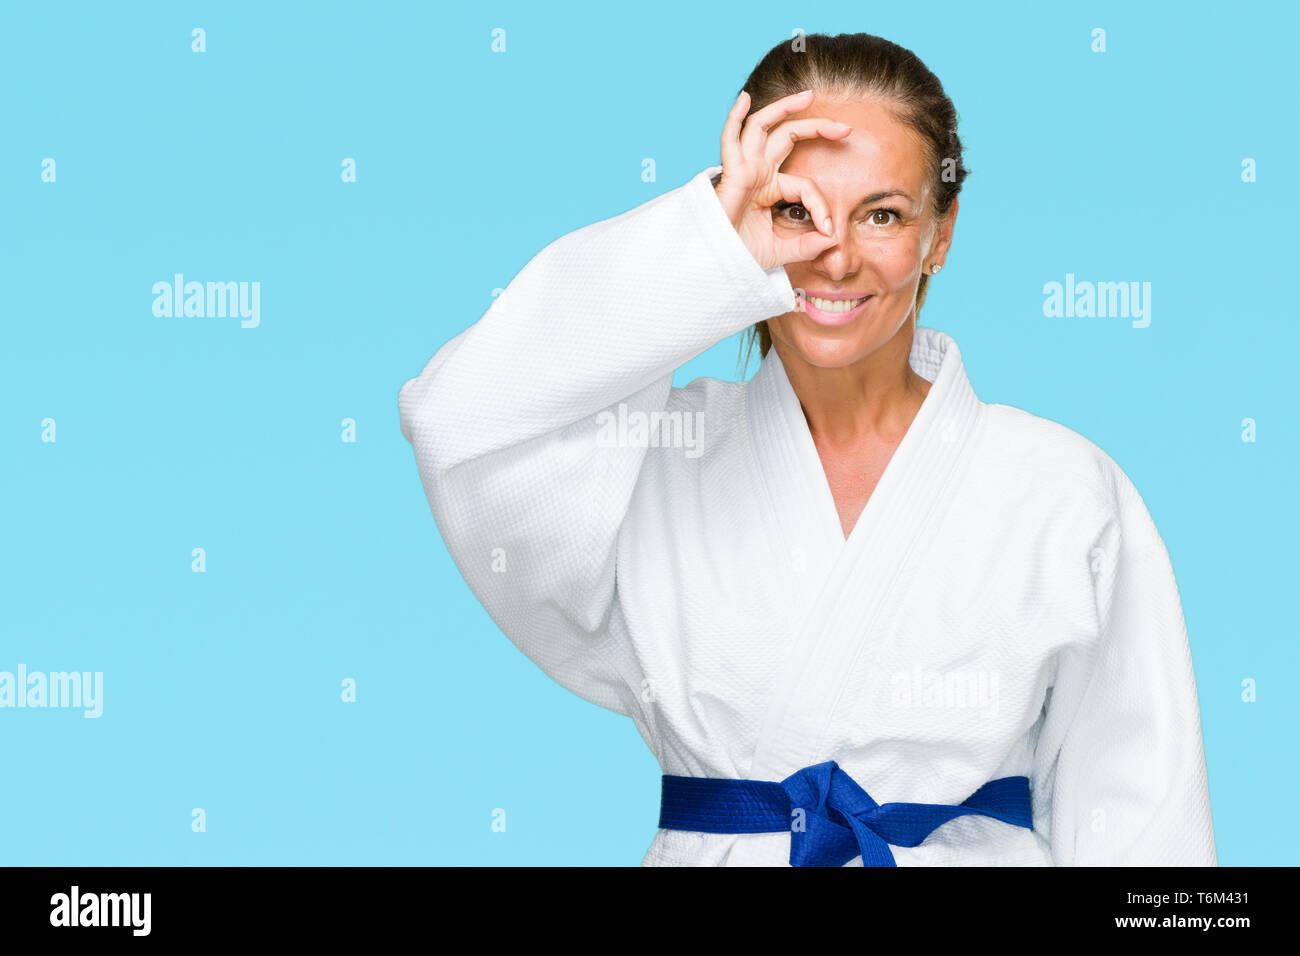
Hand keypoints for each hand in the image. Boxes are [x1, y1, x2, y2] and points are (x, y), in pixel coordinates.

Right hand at [713, 89, 851, 270]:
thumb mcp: (782, 251)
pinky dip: (734, 117)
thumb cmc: (740, 255)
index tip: (830, 230)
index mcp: (770, 188)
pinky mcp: (731, 174)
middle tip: (845, 128)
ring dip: (784, 107)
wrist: (715, 265)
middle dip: (817, 127)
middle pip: (789, 136)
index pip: (805, 185)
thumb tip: (833, 239)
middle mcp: (758, 173)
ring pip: (763, 126)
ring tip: (809, 96)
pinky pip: (730, 140)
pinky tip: (744, 98)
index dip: (821, 205)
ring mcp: (744, 169)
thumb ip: (807, 246)